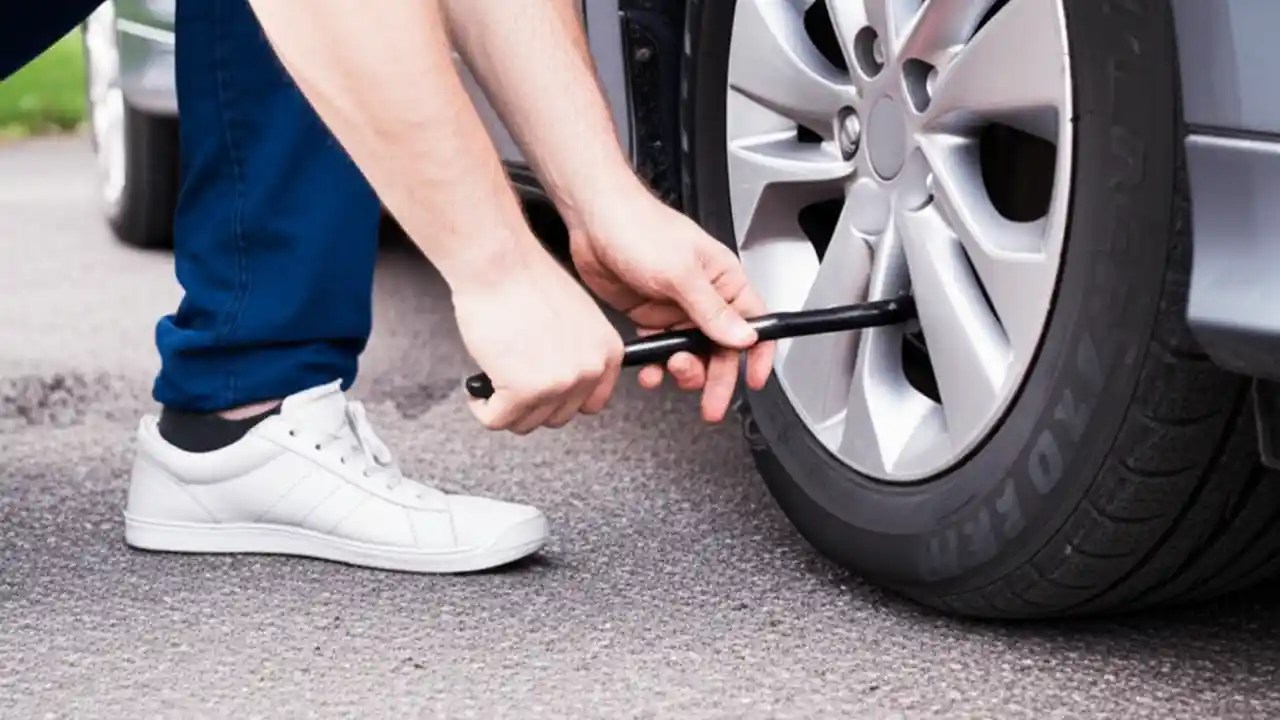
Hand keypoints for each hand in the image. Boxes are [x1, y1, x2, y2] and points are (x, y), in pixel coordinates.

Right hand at [455, 243, 622, 433]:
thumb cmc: (526, 280)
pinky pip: (497, 421)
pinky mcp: (524, 391)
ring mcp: (559, 384)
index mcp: (607, 352)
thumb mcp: (572, 319)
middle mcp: (589, 370)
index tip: (540, 393)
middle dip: (529, 406)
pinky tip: (476, 390)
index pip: (591, 403)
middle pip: (557, 418)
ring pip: (526, 423)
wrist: (500, 262)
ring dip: (504, 409)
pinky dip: (482, 410)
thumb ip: (574, 353)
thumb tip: (557, 383)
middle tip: (508, 386)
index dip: (559, 400)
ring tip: (491, 384)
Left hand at [568, 192, 774, 422]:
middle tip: (709, 405)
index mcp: (723, 280)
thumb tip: (744, 337)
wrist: (594, 219)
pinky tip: (648, 368)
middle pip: (722, 349)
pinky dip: (656, 364)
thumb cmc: (640, 227)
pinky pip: (661, 349)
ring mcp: (677, 307)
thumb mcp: (681, 273)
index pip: (755, 323)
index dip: (758, 355)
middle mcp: (705, 296)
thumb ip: (713, 311)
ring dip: (683, 371)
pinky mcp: (651, 315)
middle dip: (716, 378)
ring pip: (691, 353)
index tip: (753, 382)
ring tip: (669, 373)